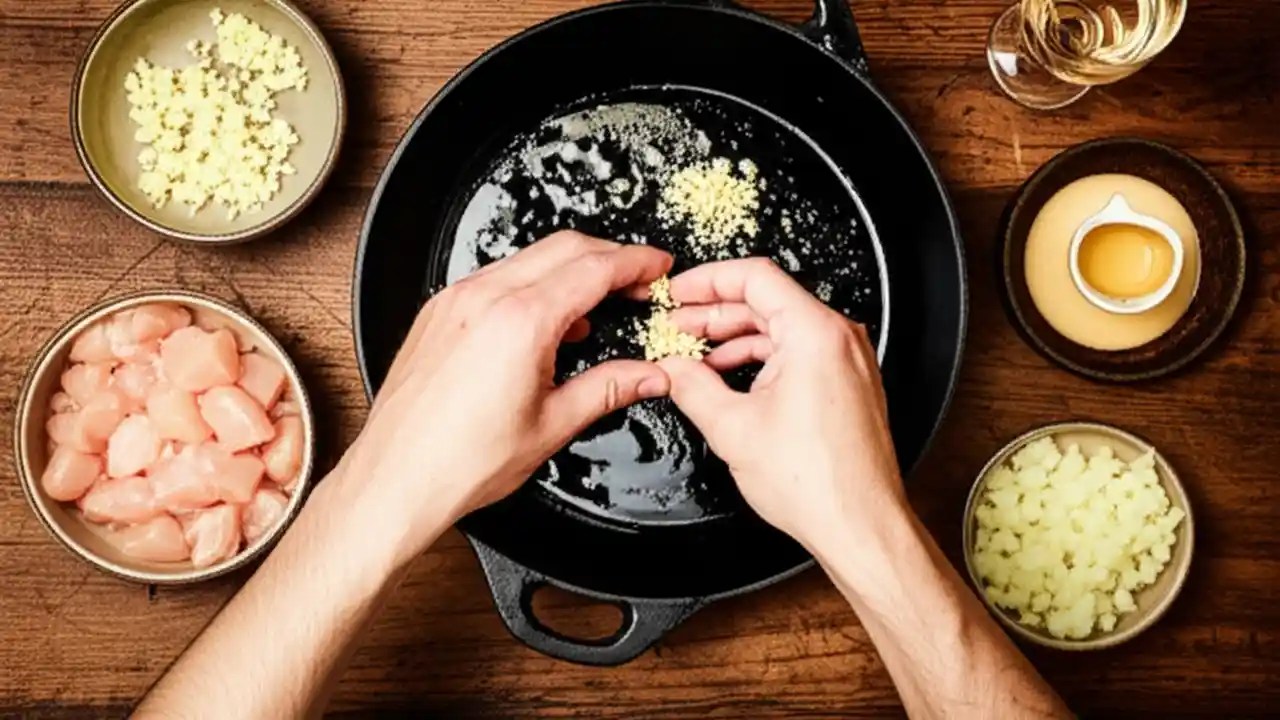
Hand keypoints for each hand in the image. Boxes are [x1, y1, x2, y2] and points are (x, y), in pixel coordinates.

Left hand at [344, 231, 672, 548]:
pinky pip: (495, 277)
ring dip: (570, 268)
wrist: (395, 479)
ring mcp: (455, 301)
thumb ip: (608, 389)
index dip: (635, 262)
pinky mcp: (437, 312)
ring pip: (528, 258)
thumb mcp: (552, 426)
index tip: (657, 266)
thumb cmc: (460, 463)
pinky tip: (546, 319)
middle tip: (638, 279)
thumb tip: (649, 375)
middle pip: (564, 247)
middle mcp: (483, 298)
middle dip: (609, 255)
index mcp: (519, 322)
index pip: (594, 268)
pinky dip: (531, 283)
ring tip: (596, 303)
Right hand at [657, 258, 903, 552]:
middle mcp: (839, 339)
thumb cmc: (816, 483)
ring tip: (695, 357)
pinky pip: (798, 353)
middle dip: (715, 313)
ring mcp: (848, 361)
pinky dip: (761, 359)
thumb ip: (692, 387)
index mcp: (815, 334)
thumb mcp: (733, 429)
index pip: (755, 277)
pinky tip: (730, 378)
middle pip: (767, 301)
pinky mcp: (848, 384)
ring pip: (781, 329)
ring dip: (735, 338)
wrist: (860, 525)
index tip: (680, 292)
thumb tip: (671, 368)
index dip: (707, 280)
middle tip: (676, 327)